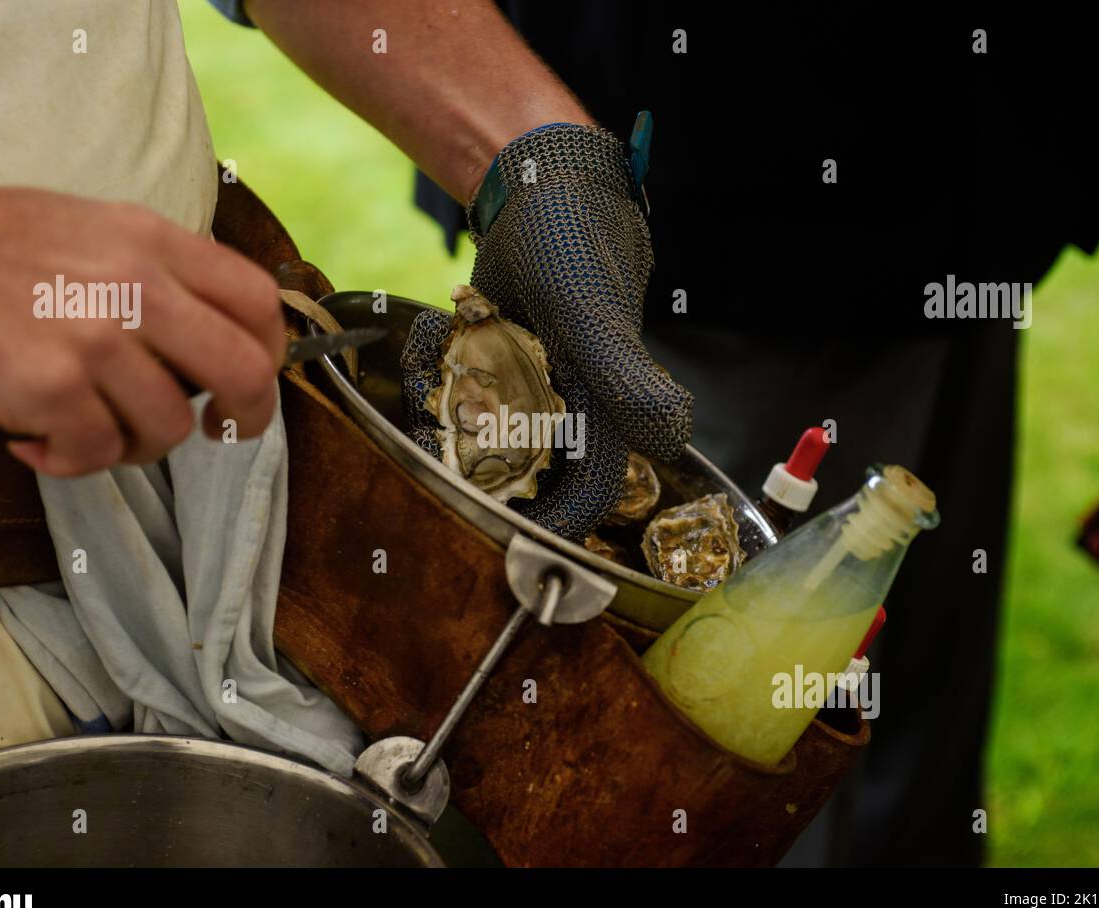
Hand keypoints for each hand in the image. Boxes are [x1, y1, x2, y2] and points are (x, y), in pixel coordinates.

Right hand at [0, 174, 285, 476]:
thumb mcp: (83, 229)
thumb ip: (153, 273)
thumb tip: (207, 337)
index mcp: (149, 239)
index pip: (257, 299)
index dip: (269, 352)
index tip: (248, 382)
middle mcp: (134, 283)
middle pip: (245, 370)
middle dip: (243, 417)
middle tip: (213, 431)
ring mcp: (93, 335)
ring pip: (169, 427)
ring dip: (131, 444)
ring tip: (82, 426)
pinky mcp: (47, 385)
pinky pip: (99, 454)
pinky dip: (69, 462)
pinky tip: (34, 442)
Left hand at [466, 124, 692, 538]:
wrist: (536, 181)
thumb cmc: (573, 238)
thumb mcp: (592, 308)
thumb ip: (627, 374)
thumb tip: (670, 437)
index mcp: (608, 406)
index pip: (592, 491)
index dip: (557, 523)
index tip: (507, 534)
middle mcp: (571, 405)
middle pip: (526, 470)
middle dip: (477, 466)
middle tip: (436, 447)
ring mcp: (529, 385)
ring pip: (485, 434)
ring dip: (445, 414)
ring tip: (428, 369)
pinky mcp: (494, 362)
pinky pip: (458, 390)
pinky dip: (435, 370)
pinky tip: (432, 335)